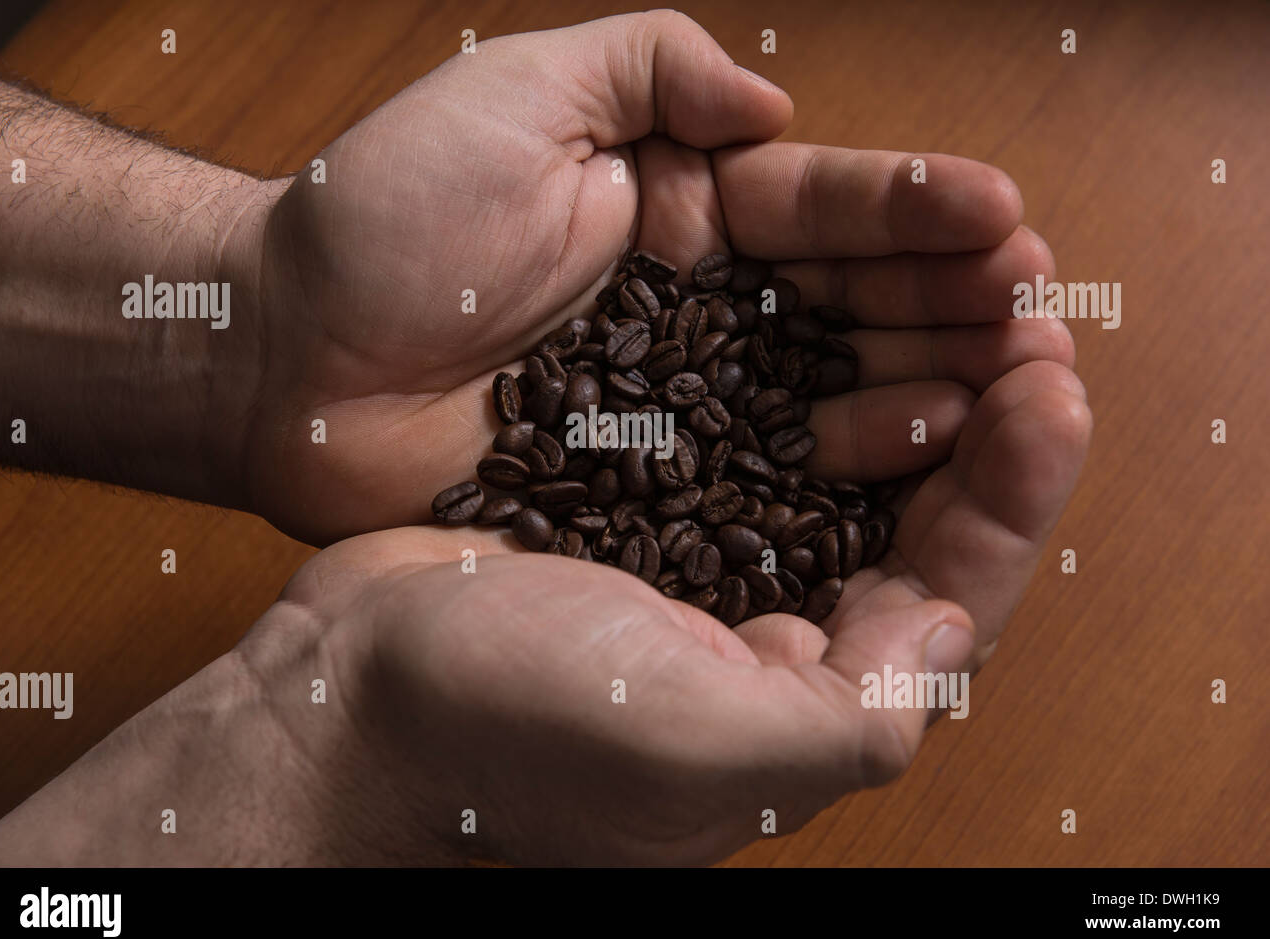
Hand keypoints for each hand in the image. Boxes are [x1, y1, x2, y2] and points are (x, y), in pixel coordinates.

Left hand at [235, 11, 1067, 543]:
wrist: (282, 360)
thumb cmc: (379, 217)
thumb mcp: (514, 93)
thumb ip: (649, 70)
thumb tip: (771, 103)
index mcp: (675, 210)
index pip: (815, 205)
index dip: (909, 210)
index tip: (1000, 216)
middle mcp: (696, 310)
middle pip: (845, 304)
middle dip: (944, 302)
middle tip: (1033, 312)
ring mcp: (679, 407)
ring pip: (823, 393)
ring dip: (921, 383)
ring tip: (1004, 384)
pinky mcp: (648, 491)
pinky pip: (759, 476)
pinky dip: (838, 468)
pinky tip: (914, 457)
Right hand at [277, 354, 1086, 865]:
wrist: (349, 689)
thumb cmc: (503, 727)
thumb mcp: (682, 742)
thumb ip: (837, 716)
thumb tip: (945, 627)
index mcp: (802, 705)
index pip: (952, 598)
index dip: (1018, 493)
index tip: (1050, 384)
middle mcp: (771, 640)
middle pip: (913, 521)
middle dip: (980, 420)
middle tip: (1021, 311)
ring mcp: (708, 571)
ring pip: (842, 465)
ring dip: (903, 379)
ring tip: (947, 294)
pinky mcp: (647, 510)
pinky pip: (756, 431)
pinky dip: (801, 373)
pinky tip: (824, 313)